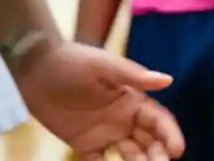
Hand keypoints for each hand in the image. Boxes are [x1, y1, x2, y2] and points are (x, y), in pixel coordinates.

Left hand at [13, 40, 184, 159]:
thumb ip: (135, 76)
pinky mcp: (84, 143)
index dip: (170, 134)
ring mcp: (106, 132)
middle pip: (149, 140)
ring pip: (132, 154)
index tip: (177, 151)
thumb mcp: (104, 66)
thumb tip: (168, 80)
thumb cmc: (73, 62)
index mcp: (133, 99)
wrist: (36, 68)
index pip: (159, 120)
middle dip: (158, 154)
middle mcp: (124, 118)